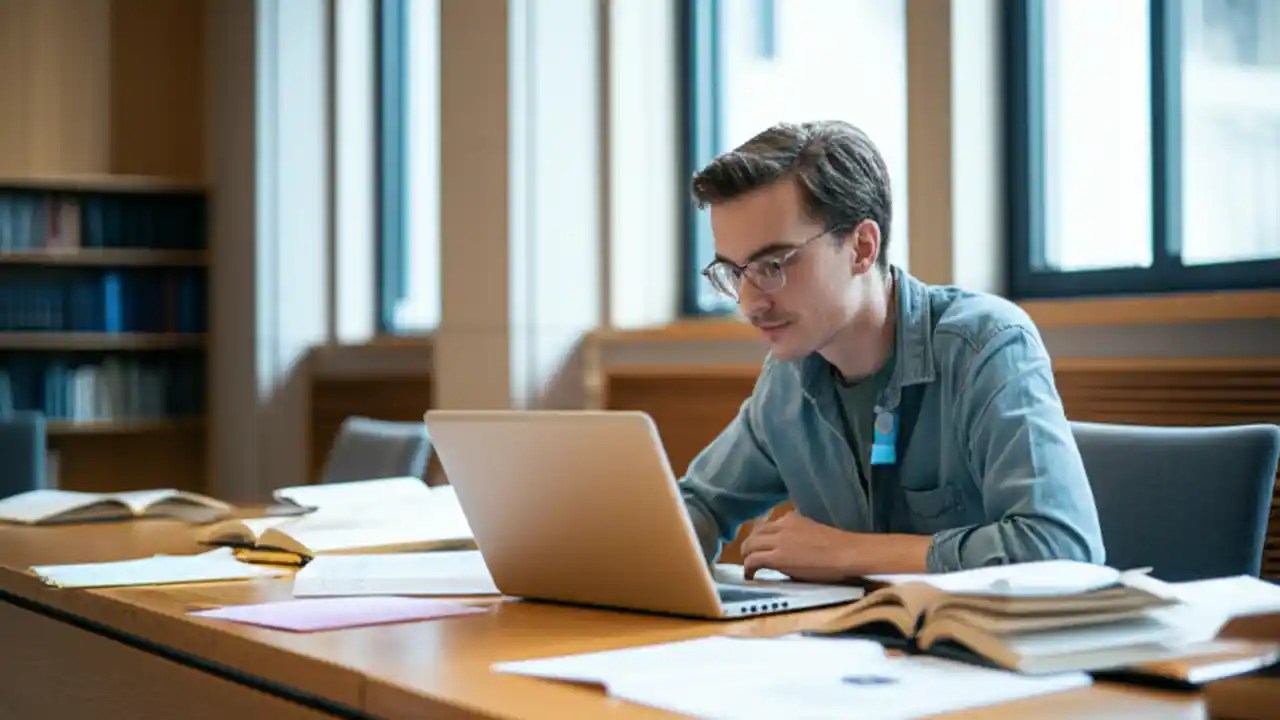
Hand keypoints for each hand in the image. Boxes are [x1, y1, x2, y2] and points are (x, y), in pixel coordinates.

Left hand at [740, 512, 931, 580]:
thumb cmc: (838, 547)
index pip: (767, 525)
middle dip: (750, 545)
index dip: (762, 537)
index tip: (762, 545)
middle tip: (750, 556)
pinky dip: (748, 568)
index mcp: (791, 518)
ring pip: (750, 545)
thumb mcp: (813, 531)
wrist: (847, 554)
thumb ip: (798, 533)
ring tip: (749, 567)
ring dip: (747, 555)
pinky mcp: (777, 557)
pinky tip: (750, 576)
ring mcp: (778, 541)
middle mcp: (782, 525)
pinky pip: (752, 560)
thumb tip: (790, 544)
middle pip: (755, 533)